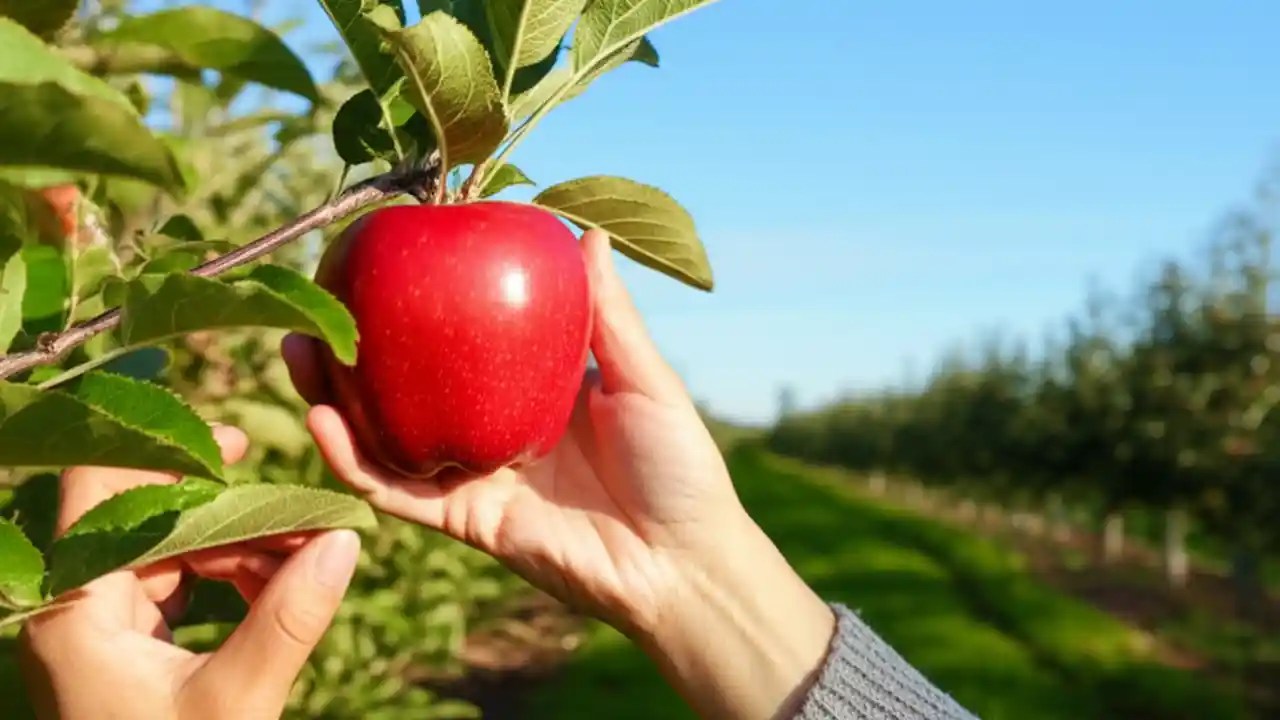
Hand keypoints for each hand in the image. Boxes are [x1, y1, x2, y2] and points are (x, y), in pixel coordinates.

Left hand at [20, 426, 360, 719]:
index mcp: (75, 609)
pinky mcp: (122, 647)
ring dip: (238, 547)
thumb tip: (347, 541)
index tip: (233, 445)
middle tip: (295, 507)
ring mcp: (97, 627)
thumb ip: (288, 619)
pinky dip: (227, 580)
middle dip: (228, 511)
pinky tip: (277, 588)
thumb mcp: (236, 702)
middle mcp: (75, 606)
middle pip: (147, 518)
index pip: (100, 491)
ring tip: (304, 558)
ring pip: (169, 550)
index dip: (163, 455)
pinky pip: (176, 585)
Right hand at [286, 230, 835, 718]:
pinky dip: (354, 461)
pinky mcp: (465, 521)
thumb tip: (587, 231)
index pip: (465, 341)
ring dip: (334, 399)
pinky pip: (398, 491)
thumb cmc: (678, 466)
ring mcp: (474, 476)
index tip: (386, 260)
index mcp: (532, 392)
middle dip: (358, 350)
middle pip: (409, 386)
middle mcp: (492, 430)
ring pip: (386, 437)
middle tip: (314, 305)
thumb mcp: (642, 377)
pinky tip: (321, 421)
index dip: (425, 307)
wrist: (682, 562)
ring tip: (294, 352)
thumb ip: (608, 314)